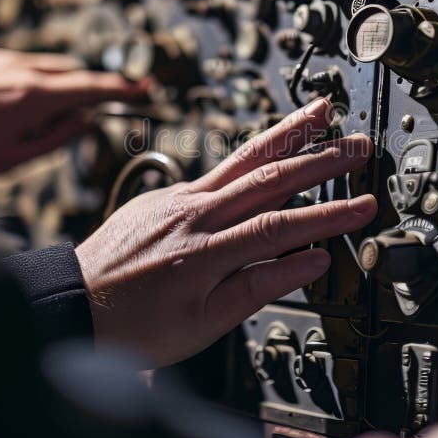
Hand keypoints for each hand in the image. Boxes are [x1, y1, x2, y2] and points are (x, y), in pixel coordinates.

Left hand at [0, 45, 147, 175]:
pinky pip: (18, 62)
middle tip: (72, 119)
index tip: (145, 87)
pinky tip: (1, 104)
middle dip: (82, 91)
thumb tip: (83, 124)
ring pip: (45, 65)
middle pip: (72, 72)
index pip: (93, 87)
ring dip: (52, 86)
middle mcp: (24, 68)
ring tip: (26, 118)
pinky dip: (26, 79)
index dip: (123, 88)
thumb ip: (56, 140)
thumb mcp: (12, 159)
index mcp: (37, 96)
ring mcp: (2, 57)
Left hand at [75, 97, 376, 366]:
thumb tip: (310, 261)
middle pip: (268, 177)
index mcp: (206, 252)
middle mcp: (194, 214)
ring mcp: (177, 198)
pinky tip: (269, 146)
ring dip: (286, 134)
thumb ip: (260, 286)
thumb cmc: (135, 325)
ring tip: (319, 111)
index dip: (329, 215)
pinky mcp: (164, 194)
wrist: (73, 305)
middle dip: (320, 159)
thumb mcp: (203, 323)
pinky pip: (216, 169)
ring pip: (242, 158)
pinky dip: (249, 154)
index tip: (364, 204)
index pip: (282, 225)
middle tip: (358, 145)